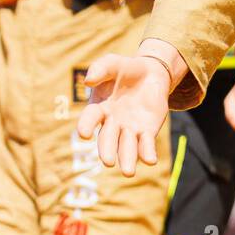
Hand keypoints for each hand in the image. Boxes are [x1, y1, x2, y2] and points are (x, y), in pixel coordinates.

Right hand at [76, 42, 174, 176]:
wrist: (150, 73)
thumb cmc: (126, 69)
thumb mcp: (113, 63)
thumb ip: (101, 68)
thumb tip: (88, 80)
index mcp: (99, 107)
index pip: (90, 118)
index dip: (86, 125)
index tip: (83, 133)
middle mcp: (112, 123)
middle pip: (107, 139)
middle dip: (108, 150)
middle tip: (108, 161)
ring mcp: (129, 130)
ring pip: (126, 147)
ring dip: (127, 159)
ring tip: (129, 172)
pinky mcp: (147, 131)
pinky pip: (146, 145)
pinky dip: (147, 153)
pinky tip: (150, 160)